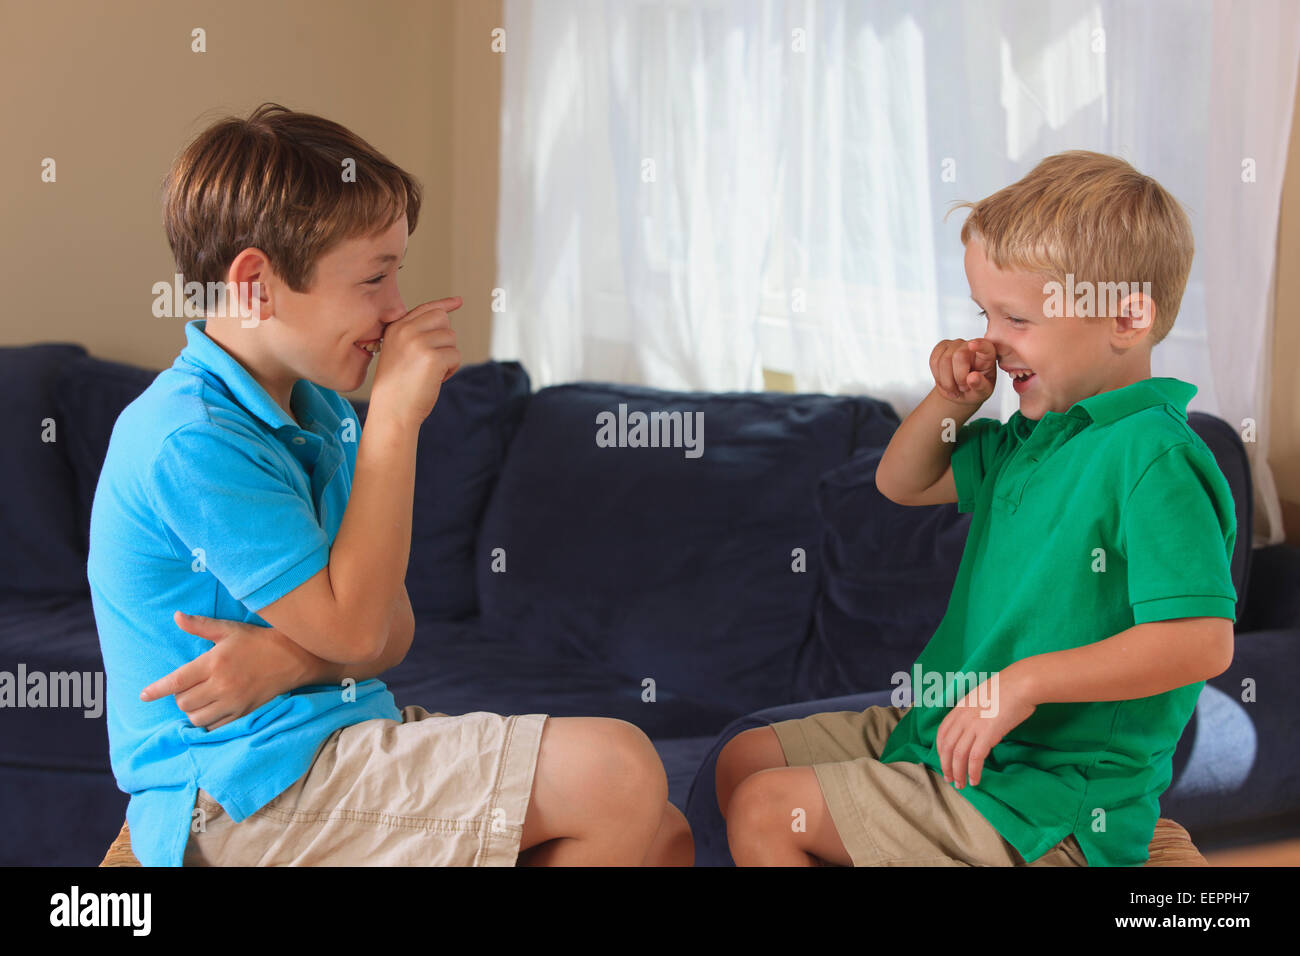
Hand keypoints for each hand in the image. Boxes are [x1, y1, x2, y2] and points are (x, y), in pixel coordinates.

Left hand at [139, 612, 306, 730]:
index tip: (143, 695)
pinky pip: (215, 727)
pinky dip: (207, 721)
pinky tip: (210, 711)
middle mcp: (221, 684)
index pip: (176, 681)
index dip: (156, 690)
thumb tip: (176, 616)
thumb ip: (200, 626)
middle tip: (187, 687)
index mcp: (214, 662)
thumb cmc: (259, 641)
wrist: (295, 658)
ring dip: (192, 710)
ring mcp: (233, 701)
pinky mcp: (243, 713)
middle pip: (183, 702)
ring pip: (196, 717)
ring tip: (199, 699)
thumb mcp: (229, 629)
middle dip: (179, 696)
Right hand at [369, 296, 462, 427]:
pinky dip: (451, 369)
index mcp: (396, 328)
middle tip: (432, 360)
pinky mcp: (432, 357)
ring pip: (451, 338)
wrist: (392, 411)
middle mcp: (406, 331)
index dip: (444, 304)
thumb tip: (444, 317)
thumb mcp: (399, 352)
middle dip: (445, 339)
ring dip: (448, 357)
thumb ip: (415, 334)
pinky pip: (455, 355)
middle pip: (443, 319)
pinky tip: (435, 380)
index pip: (426, 308)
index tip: (458, 301)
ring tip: (430, 373)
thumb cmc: (397, 387)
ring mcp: (418, 342)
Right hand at [929, 337, 996, 404]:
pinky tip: (945, 381)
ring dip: (947, 380)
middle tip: (963, 388)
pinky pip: (934, 361)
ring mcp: (954, 345)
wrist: (961, 391)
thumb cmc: (976, 388)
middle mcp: (971, 345)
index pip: (985, 346)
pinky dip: (937, 376)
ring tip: (955, 387)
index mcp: (987, 354)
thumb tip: (973, 377)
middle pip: (959, 355)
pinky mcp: (940, 348)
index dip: (979, 345)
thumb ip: (981, 385)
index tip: (972, 345)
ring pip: (944, 360)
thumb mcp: (983, 392)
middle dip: (958, 377)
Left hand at [935, 663, 1036, 789]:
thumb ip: (976, 713)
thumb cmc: (1008, 689)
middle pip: (946, 746)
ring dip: (958, 772)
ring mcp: (974, 725)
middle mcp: (962, 717)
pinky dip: (973, 771)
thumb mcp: (983, 698)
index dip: (940, 750)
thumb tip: (980, 728)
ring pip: (958, 755)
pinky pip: (975, 758)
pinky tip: (975, 780)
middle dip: (946, 765)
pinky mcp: (987, 734)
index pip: (942, 732)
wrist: (1022, 684)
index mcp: (960, 707)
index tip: (944, 761)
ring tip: (961, 784)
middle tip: (950, 779)